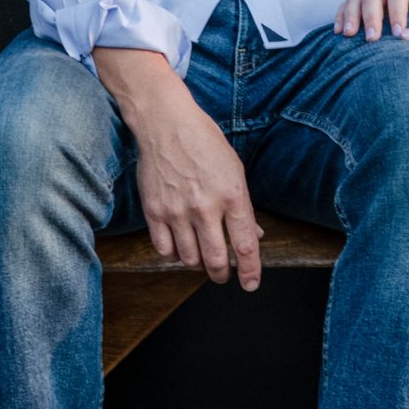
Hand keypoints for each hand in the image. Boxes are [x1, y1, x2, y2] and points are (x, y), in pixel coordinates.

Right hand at [98, 56, 262, 289]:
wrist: (166, 124)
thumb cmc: (204, 142)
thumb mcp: (234, 169)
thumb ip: (243, 206)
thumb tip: (253, 235)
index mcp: (232, 195)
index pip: (245, 246)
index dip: (250, 271)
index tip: (250, 284)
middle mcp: (205, 207)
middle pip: (216, 260)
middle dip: (222, 274)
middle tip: (223, 275)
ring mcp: (177, 211)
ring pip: (189, 260)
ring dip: (198, 265)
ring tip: (201, 258)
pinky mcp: (154, 212)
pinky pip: (164, 250)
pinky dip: (174, 256)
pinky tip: (180, 248)